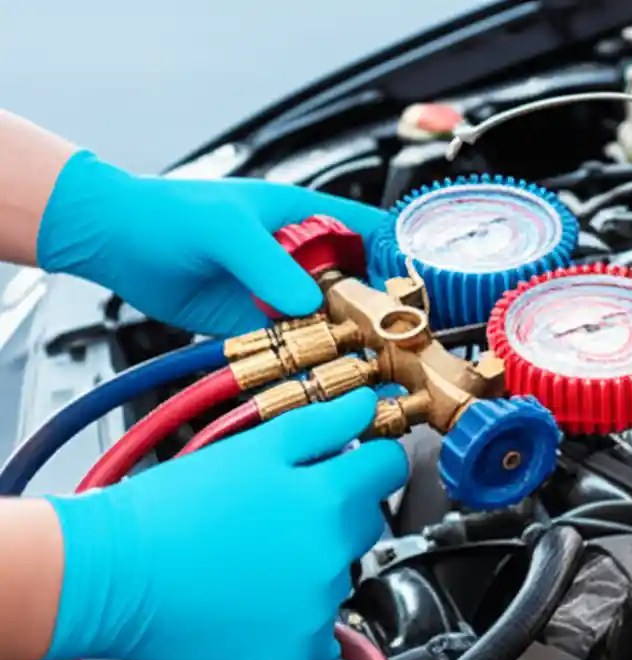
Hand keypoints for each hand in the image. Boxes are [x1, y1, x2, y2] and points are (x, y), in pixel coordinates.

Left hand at [36, 151, 385, 336]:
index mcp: (304, 217)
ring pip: (327, 320)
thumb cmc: (167, 213)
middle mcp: (298, 256)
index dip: (397, 257)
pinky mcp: (256, 322)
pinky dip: (306, 359)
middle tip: (393, 338)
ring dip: (343, 342)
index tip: (418, 287)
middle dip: (375, 311)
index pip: (368, 233)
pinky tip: (321, 373)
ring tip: (363, 363)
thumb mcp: (227, 231)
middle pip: (355, 286)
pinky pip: (292, 343)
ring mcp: (279, 291)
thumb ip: (270, 267)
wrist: (114, 239)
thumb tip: (309, 304)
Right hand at [42, 388, 407, 659]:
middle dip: (335, 510)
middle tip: (276, 512)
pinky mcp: (297, 652)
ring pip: (340, 574)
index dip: (374, 456)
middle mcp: (333, 554)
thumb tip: (372, 404)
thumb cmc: (172, 509)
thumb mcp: (253, 447)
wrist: (112, 574)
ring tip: (251, 555)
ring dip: (312, 563)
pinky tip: (258, 599)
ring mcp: (318, 608)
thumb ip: (324, 423)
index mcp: (328, 498)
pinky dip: (301, 621)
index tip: (358, 460)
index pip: (390, 467)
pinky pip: (324, 634)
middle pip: (366, 520)